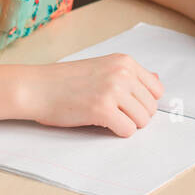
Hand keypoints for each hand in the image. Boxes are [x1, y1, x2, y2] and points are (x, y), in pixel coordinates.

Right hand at [24, 53, 163, 136]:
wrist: (36, 87)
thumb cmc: (66, 81)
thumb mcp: (102, 68)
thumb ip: (130, 75)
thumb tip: (158, 79)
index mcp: (125, 61)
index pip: (157, 90)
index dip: (143, 102)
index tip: (125, 105)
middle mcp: (122, 73)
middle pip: (151, 108)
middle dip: (135, 116)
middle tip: (112, 113)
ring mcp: (113, 91)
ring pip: (142, 121)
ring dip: (127, 124)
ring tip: (106, 118)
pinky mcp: (102, 110)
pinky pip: (128, 131)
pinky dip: (117, 132)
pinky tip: (100, 123)